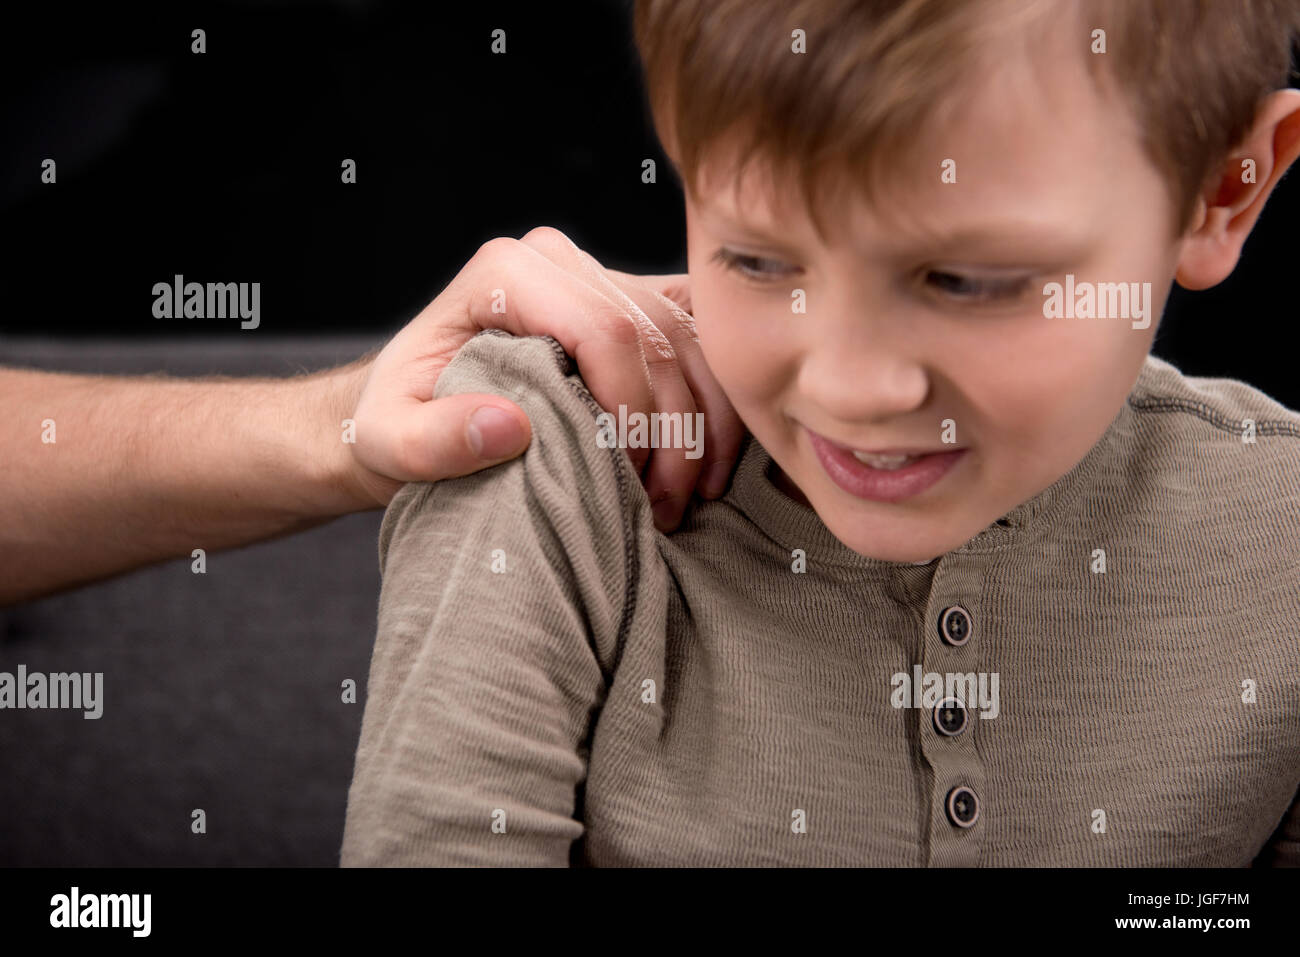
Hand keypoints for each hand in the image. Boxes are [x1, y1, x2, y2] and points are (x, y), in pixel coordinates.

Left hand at [344, 226, 744, 530]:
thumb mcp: (387, 443)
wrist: (409, 410)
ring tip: (689, 497)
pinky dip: (716, 401)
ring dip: (706, 423)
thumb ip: (432, 439)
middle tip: (664, 508)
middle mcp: (560, 261)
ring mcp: (601, 277)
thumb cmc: (395, 422)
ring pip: (691, 338)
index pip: (605, 329)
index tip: (626, 480)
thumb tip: (510, 425)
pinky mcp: (629, 306)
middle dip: (675, 428)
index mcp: (506, 273)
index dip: (631, 410)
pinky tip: (710, 462)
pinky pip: (697, 339)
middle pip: (657, 334)